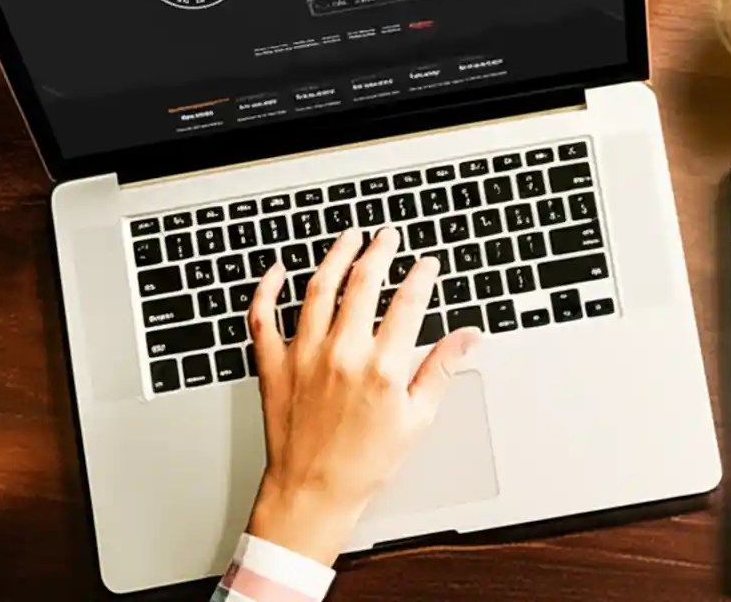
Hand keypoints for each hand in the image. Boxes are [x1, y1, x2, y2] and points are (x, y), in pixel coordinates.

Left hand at [244, 227, 482, 564]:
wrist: (312, 493)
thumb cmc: (363, 464)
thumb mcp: (417, 419)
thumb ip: (442, 370)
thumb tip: (468, 338)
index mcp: (382, 367)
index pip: (408, 303)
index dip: (421, 276)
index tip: (427, 265)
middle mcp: (342, 353)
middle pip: (363, 283)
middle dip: (380, 251)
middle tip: (388, 236)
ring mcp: (304, 355)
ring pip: (318, 288)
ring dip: (335, 256)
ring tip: (349, 238)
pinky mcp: (274, 365)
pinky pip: (263, 317)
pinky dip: (267, 289)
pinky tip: (277, 270)